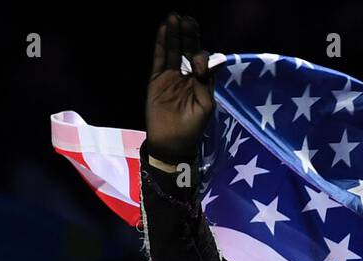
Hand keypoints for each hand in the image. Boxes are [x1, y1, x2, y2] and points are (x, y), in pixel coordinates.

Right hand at [145, 13, 214, 164]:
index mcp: (203, 82)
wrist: (171, 142)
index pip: (204, 61)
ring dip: (175, 35)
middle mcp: (188, 76)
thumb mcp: (205, 106)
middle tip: (187, 19)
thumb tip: (203, 60)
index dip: (202, 57)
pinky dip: (162, 44)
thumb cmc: (192, 127)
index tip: (199, 59)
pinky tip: (164, 30)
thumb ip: (204, 82)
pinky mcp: (157, 79)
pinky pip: (160, 58)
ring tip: (174, 17)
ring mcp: (172, 76)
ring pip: (174, 51)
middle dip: (189, 36)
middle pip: (189, 51)